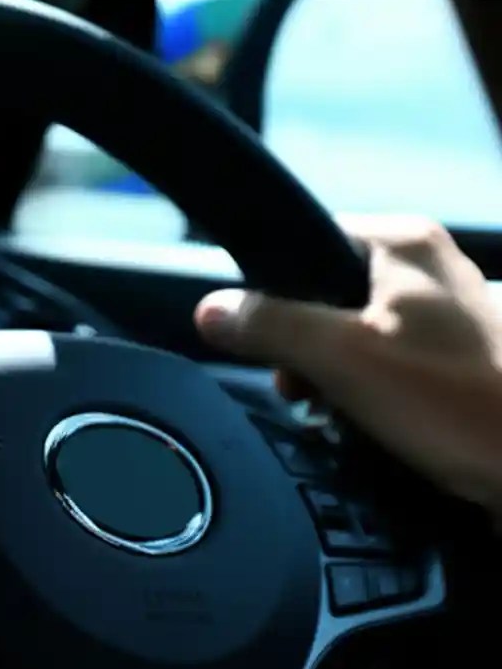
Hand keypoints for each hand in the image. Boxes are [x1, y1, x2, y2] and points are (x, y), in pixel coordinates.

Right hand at [195, 215, 501, 516]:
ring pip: (355, 335)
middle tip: (303, 390)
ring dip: (333, 377)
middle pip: (326, 295)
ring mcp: (450, 314)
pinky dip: (368, 392)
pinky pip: (388, 365)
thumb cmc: (451, 402)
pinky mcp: (461, 360)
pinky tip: (369, 425)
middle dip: (303, 349)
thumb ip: (268, 326)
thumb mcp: (340, 358)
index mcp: (403, 243)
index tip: (268, 345)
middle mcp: (430, 266)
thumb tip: (208, 310)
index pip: (305, 243)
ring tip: (337, 414)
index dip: (273, 295)